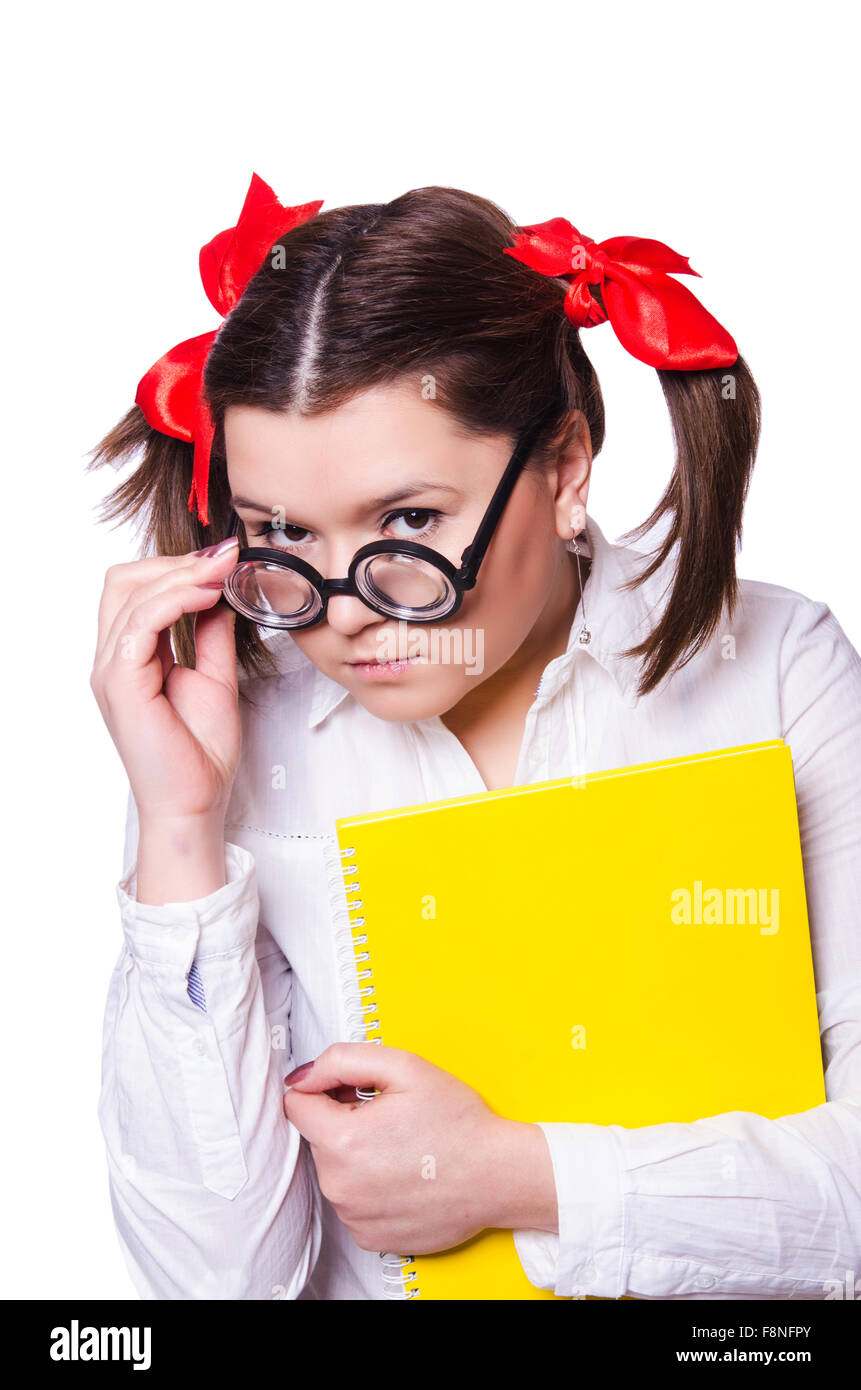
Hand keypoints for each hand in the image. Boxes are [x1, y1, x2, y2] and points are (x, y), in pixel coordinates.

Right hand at [89, 538, 241, 821]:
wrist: (196, 803)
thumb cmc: (200, 754)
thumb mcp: (214, 677)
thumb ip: (210, 634)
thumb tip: (220, 593)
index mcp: (129, 657)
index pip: (136, 589)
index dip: (177, 566)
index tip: (224, 559)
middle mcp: (112, 660)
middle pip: (123, 580)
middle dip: (175, 561)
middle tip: (224, 560)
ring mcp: (111, 670)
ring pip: (131, 593)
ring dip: (182, 573)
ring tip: (223, 571)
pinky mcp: (121, 683)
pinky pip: (140, 622)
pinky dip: (176, 599)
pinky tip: (208, 596)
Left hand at [282, 1043, 557, 1253]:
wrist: (498, 1176)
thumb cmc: (458, 1121)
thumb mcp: (404, 1067)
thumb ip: (341, 1060)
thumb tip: (302, 1076)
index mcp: (342, 1139)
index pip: (296, 1105)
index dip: (326, 1089)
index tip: (356, 1091)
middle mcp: (339, 1185)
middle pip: (317, 1138)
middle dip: (344, 1121)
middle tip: (391, 1117)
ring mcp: (352, 1216)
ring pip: (335, 1170)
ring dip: (357, 1155)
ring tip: (402, 1148)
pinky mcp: (368, 1237)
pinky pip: (352, 1201)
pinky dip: (370, 1187)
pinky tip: (404, 1176)